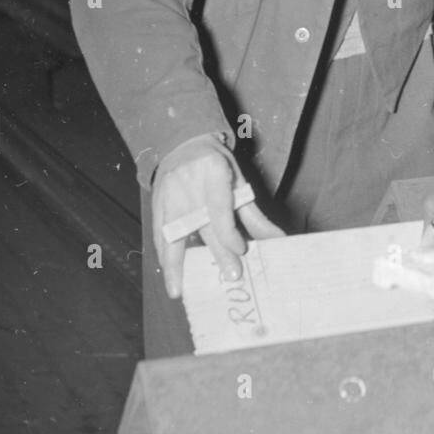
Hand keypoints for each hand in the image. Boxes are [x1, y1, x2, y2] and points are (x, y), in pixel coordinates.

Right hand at [153, 139, 283, 298]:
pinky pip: (158, 234)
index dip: (230, 233)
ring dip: (175, 264)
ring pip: (171, 233)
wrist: (184, 144)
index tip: (242, 250)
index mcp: (213, 173)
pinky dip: (164, 255)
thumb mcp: (239, 183)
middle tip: (231, 276)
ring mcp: (168, 194)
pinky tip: (169, 274)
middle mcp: (188, 184)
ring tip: (178, 289)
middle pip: (202, 225)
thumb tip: (277, 240)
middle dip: (217, 252)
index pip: (220, 210)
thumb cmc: (216, 166)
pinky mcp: (155, 203)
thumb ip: (254, 215)